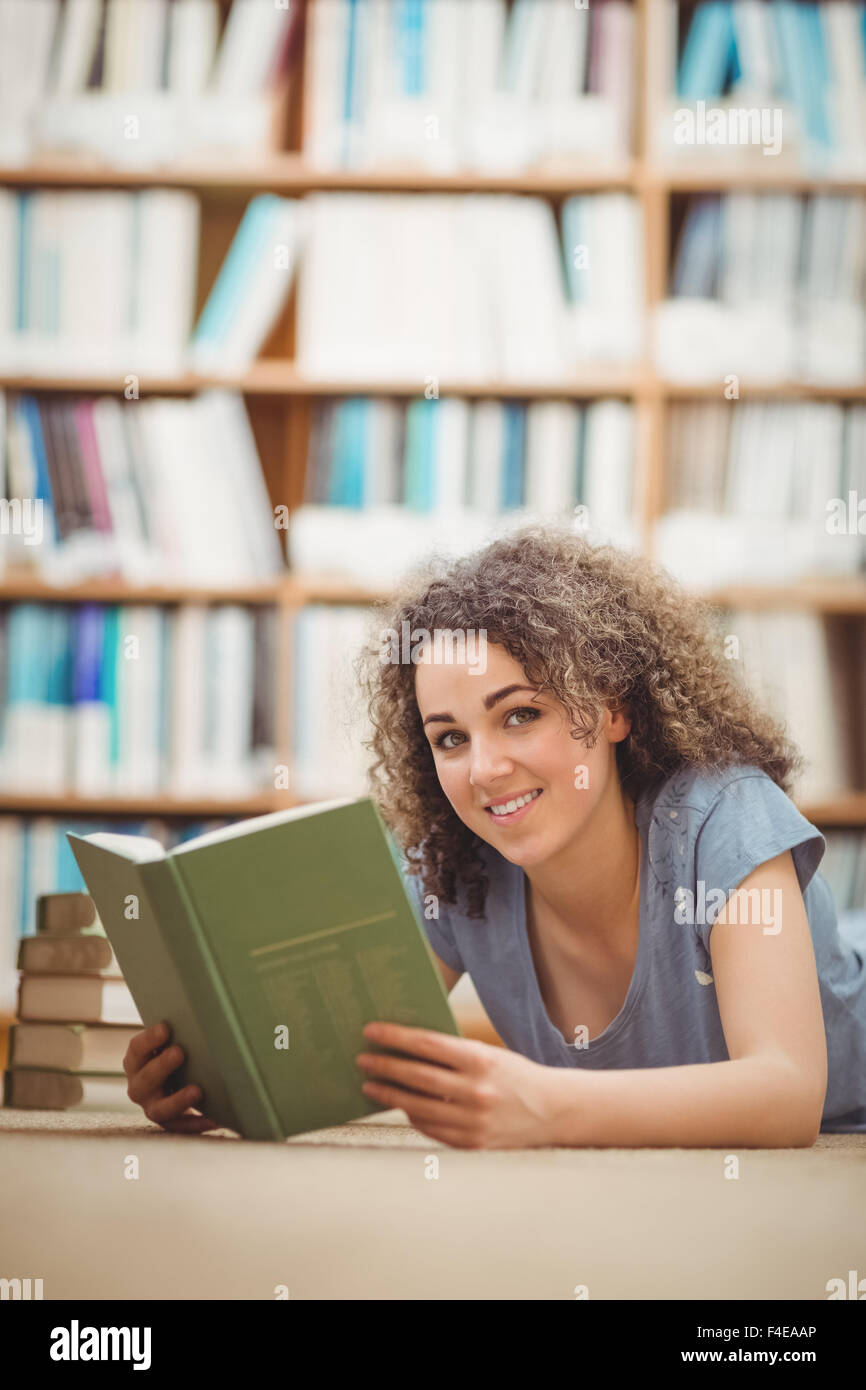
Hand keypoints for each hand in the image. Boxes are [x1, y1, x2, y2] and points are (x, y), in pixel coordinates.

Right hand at [123, 1021, 220, 1133]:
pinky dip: (196, 1124)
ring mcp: (152, 1107)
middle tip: (180, 1052)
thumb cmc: (179, 1052)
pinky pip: (181, 1128)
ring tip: (197, 1091)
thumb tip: (208, 1007)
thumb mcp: (173, 1042)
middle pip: (144, 1080)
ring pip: (158, 1109)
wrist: (180, 1081)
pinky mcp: (169, 1123)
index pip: (136, 1050)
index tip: (166, 1028)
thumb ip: (180, 1032)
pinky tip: (215, 1119)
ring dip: (177, 1100)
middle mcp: (139, 1087)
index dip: (149, 1039)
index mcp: (136, 1062)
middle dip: (161, 1066)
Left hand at [355, 1022, 556, 1148]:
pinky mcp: (472, 1144)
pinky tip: (401, 1105)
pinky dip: (412, 1116)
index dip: (395, 1037)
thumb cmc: (514, 1075)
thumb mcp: (488, 1055)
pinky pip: (431, 1129)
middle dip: (384, 1067)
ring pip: (418, 1107)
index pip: (427, 1045)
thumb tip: (405, 1047)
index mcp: (480, 1060)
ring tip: (370, 1086)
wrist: (553, 1111)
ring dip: (389, 1095)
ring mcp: (473, 1122)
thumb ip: (452, 1054)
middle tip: (362, 1059)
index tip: (371, 1031)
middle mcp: (476, 1092)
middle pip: (417, 1077)